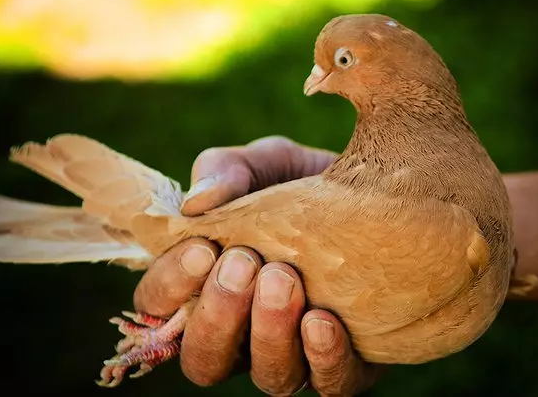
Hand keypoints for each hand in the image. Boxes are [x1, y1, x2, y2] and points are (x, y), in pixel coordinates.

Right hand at [133, 136, 381, 394]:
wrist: (379, 193)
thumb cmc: (305, 182)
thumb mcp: (266, 163)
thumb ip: (226, 171)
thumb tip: (195, 203)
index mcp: (207, 286)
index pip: (158, 307)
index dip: (169, 285)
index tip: (202, 246)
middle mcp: (243, 331)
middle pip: (204, 360)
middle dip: (217, 315)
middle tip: (244, 262)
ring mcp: (294, 352)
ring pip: (267, 377)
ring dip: (269, 334)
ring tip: (284, 280)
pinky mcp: (344, 362)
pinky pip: (329, 384)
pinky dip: (323, 358)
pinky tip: (323, 320)